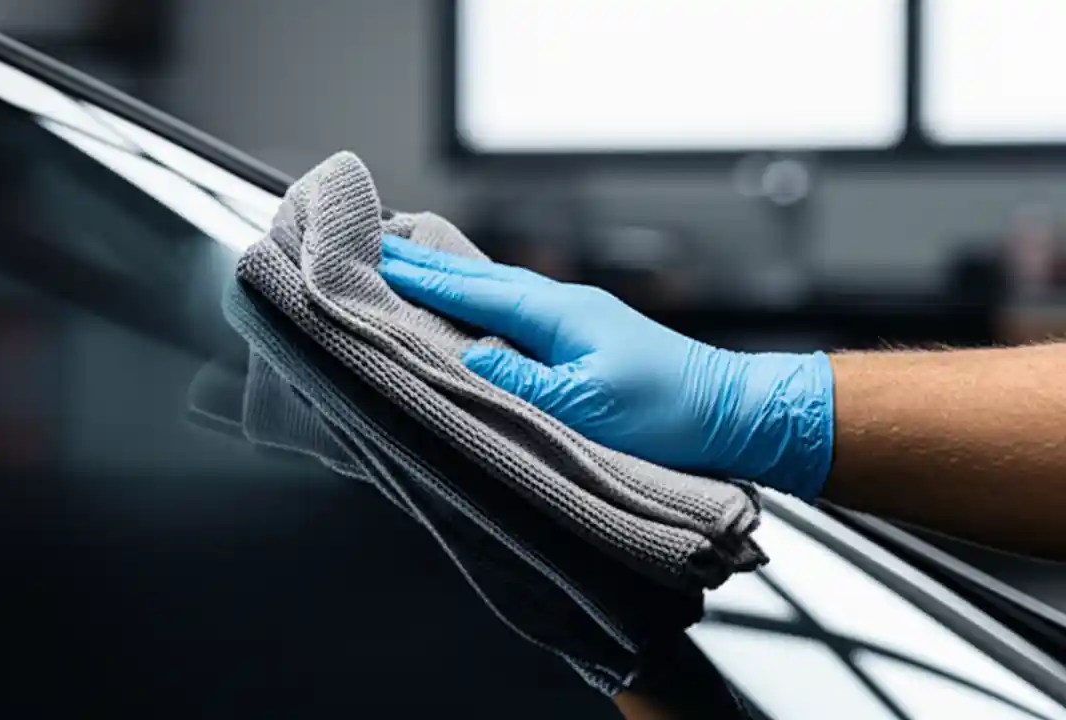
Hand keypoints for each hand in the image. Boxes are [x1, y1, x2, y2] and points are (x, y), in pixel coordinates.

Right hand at [379, 234, 833, 499]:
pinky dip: (485, 295)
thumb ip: (523, 383)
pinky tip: (477, 302)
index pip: (474, 291)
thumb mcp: (588, 407)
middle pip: (482, 276)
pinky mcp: (588, 333)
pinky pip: (520, 304)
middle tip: (381, 245)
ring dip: (454, 275)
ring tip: (415, 265)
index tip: (378, 258)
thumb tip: (471, 358)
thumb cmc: (668, 413)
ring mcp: (579, 315)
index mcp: (558, 316)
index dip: (423, 277)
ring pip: (500, 286)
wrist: (733, 409)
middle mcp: (565, 305)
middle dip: (429, 263)